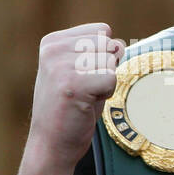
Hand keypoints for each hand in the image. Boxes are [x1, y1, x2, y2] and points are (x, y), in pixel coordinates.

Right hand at [26, 23, 125, 173]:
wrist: (52, 143)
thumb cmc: (73, 108)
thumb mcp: (81, 71)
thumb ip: (100, 52)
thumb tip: (121, 44)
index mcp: (53, 41)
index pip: (103, 31)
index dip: (104, 56)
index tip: (83, 76)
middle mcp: (53, 49)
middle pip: (110, 45)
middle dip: (106, 69)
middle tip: (85, 89)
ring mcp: (61, 66)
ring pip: (112, 62)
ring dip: (106, 83)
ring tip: (84, 97)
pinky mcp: (72, 84)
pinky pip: (112, 79)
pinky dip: (106, 94)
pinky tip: (86, 104)